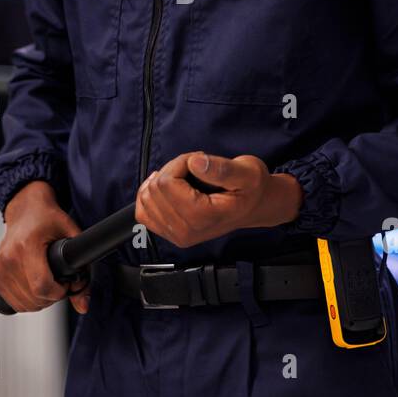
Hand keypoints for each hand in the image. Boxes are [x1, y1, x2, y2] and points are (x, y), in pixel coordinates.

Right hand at [0, 181, 86, 313]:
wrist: (26, 210)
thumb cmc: (49, 219)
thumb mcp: (72, 237)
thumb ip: (83, 272)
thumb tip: (83, 305)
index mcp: (26, 246)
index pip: (42, 286)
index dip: (59, 291)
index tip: (66, 282)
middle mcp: (8, 257)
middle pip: (33, 298)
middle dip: (52, 296)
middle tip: (59, 280)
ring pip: (23, 304)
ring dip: (39, 300)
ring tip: (47, 281)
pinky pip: (12, 301)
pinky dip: (27, 299)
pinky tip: (34, 284)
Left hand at [135, 152, 302, 248]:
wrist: (255, 206)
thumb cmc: (252, 188)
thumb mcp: (246, 172)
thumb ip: (221, 169)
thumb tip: (195, 162)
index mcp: (202, 217)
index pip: (166, 182)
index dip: (180, 163)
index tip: (201, 161)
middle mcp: (185, 232)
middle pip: (154, 189)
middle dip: (173, 170)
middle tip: (197, 169)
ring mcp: (176, 235)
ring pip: (145, 198)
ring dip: (163, 181)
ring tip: (187, 179)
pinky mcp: (169, 233)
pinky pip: (143, 212)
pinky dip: (151, 195)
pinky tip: (169, 188)